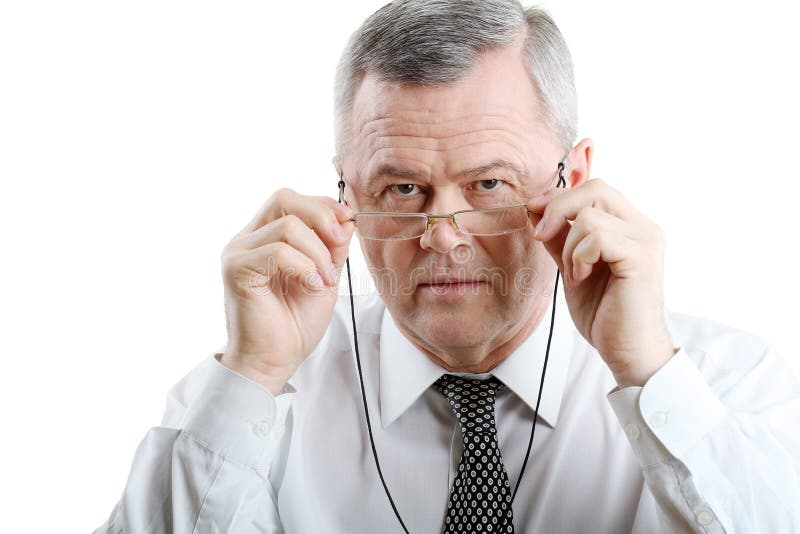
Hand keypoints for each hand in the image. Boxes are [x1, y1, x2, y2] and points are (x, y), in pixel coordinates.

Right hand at [219, 188, 354, 394]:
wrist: (273, 362)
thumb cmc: (294, 325)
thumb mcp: (324, 276)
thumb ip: (332, 247)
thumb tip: (347, 216)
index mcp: (264, 237)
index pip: (291, 200)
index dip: (323, 205)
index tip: (348, 222)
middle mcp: (246, 239)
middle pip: (284, 197)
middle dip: (321, 215)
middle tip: (340, 243)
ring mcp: (238, 253)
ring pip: (287, 226)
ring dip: (317, 253)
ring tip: (325, 281)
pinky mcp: (237, 270)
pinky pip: (278, 251)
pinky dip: (304, 267)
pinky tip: (312, 286)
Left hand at [527, 178, 676, 387]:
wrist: (626, 350)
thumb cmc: (604, 313)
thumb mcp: (572, 266)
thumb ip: (558, 237)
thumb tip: (534, 208)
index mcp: (630, 225)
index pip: (594, 189)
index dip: (559, 197)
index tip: (534, 214)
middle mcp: (643, 227)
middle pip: (595, 189)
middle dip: (557, 209)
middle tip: (541, 237)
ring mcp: (646, 240)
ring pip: (589, 216)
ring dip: (569, 247)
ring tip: (576, 274)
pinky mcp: (641, 257)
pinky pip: (596, 237)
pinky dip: (579, 257)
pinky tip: (582, 279)